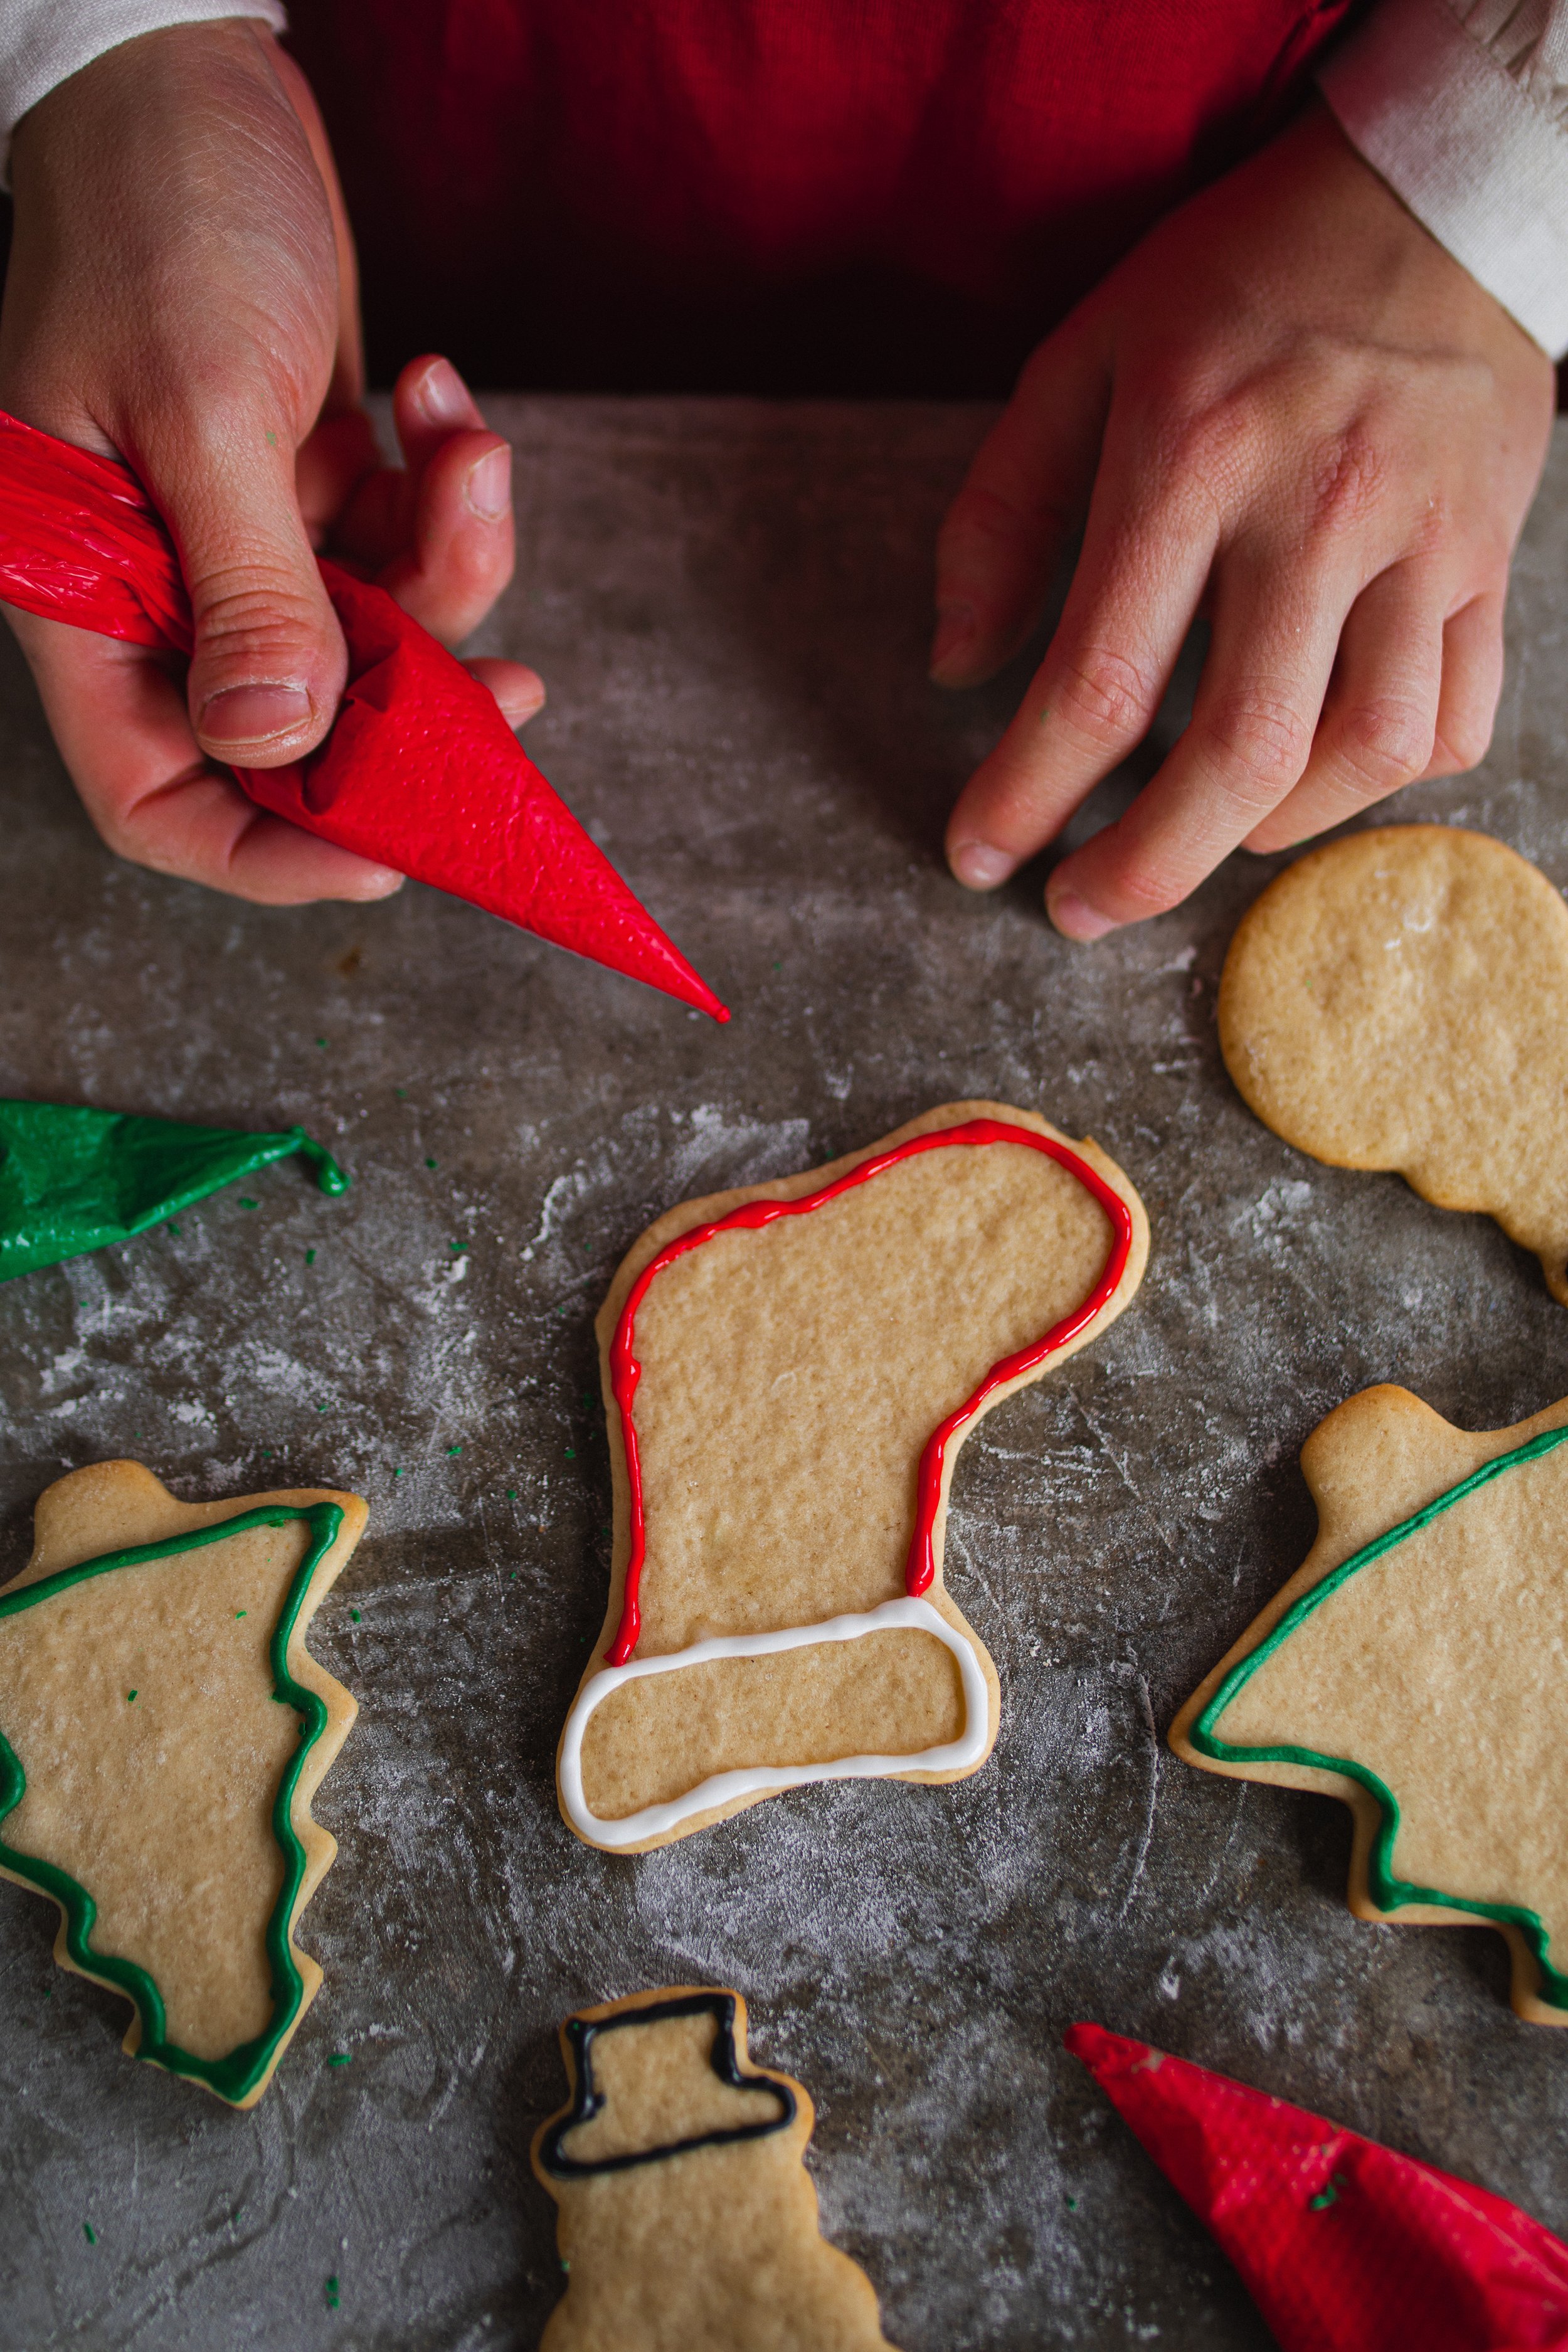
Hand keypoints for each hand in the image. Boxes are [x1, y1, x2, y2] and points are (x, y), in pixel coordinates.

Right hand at [0, 20, 540, 903]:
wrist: (191, 80)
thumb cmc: (159, 216)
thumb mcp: (202, 407)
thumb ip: (248, 586)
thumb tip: (281, 742)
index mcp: (84, 595)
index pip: (159, 795)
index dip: (272, 851)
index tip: (392, 852)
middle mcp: (163, 591)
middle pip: (297, 738)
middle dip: (414, 710)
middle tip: (509, 685)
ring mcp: (242, 546)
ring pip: (380, 643)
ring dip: (453, 567)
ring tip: (462, 453)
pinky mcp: (311, 493)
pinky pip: (404, 551)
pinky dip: (446, 495)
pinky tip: (439, 398)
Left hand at [935, 103, 1555, 938]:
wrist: (1434, 198)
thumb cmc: (1238, 279)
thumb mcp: (1082, 355)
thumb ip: (1001, 512)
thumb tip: (955, 665)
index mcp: (1191, 456)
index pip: (1100, 678)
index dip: (1027, 793)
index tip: (980, 854)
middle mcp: (1317, 510)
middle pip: (1237, 753)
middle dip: (1142, 865)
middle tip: (1078, 908)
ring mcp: (1420, 543)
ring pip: (1361, 755)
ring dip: (1262, 835)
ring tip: (1194, 839)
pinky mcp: (1488, 560)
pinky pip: (1452, 720)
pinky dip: (1379, 782)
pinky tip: (1310, 777)